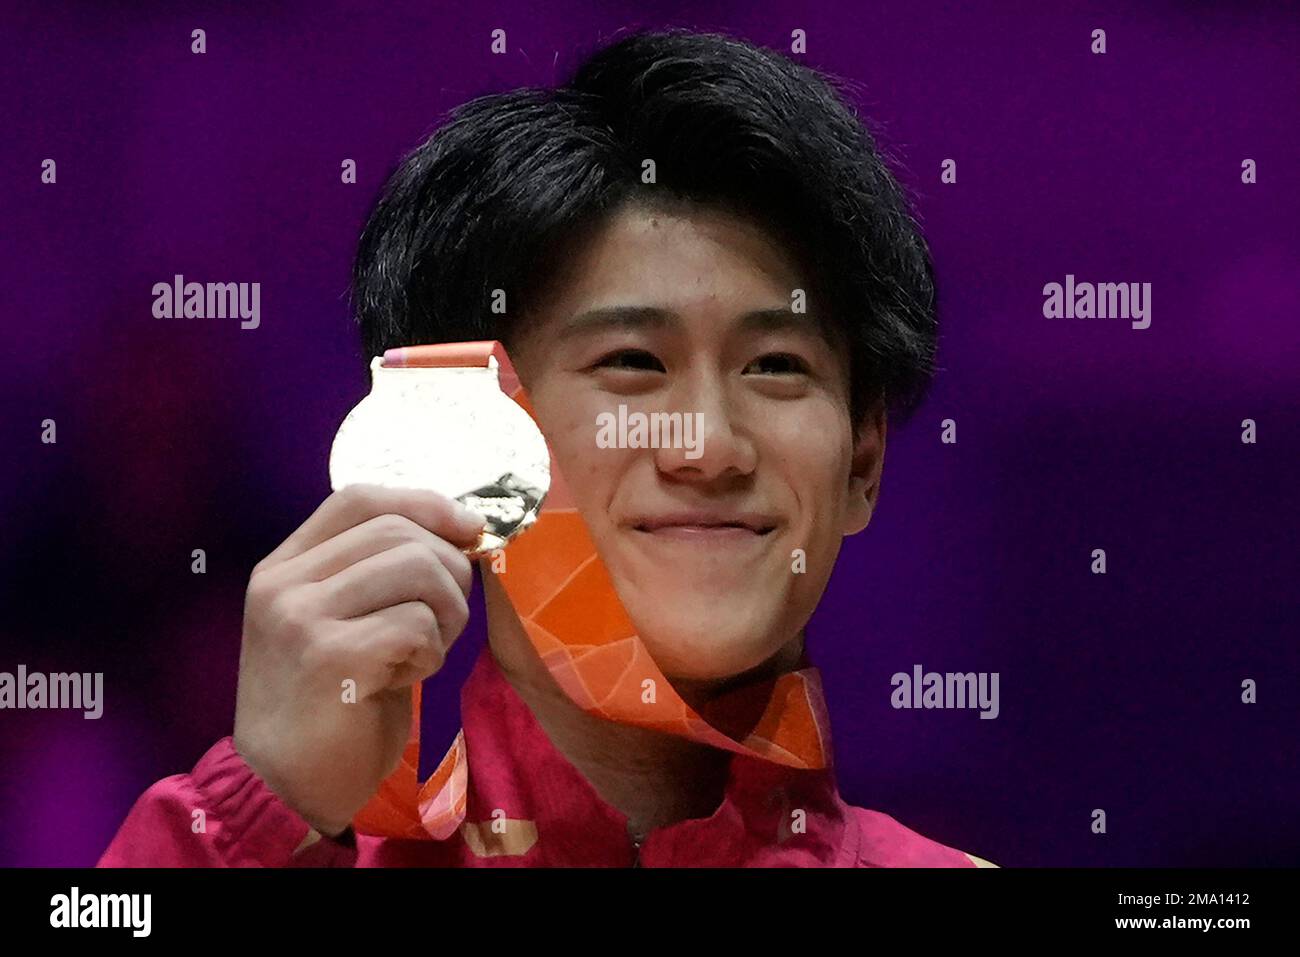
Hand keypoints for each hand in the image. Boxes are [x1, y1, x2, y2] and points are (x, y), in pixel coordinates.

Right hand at [232, 484, 485, 836]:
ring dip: (445, 614)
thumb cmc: (329, 707)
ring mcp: (302, 616)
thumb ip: (377, 574)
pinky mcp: (330, 654)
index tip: (469, 527)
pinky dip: (430, 654)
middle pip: (400, 532)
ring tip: (421, 653)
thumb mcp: (340, 625)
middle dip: (450, 571)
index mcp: (284, 567)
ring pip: (418, 569)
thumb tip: (462, 529)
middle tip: (445, 621)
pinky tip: (403, 681)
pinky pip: (416, 623)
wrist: (284, 789)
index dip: (424, 502)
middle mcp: (285, 582)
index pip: (359, 497)